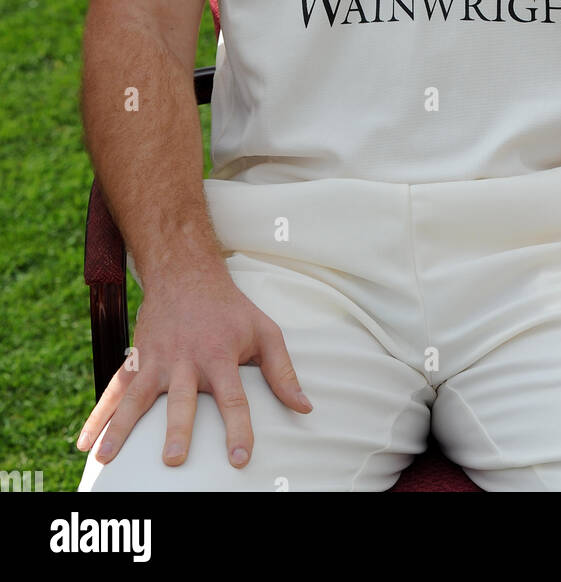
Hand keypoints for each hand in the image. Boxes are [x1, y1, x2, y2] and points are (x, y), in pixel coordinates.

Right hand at [76, 266, 311, 468]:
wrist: (186, 273)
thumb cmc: (231, 310)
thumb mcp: (265, 332)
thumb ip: (283, 372)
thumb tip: (305, 409)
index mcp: (220, 356)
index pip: (233, 398)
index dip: (238, 429)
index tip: (240, 459)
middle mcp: (187, 360)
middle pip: (183, 399)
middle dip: (178, 429)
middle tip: (174, 458)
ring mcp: (157, 360)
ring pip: (138, 398)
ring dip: (122, 427)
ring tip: (108, 458)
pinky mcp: (137, 361)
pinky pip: (113, 391)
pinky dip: (97, 418)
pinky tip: (84, 445)